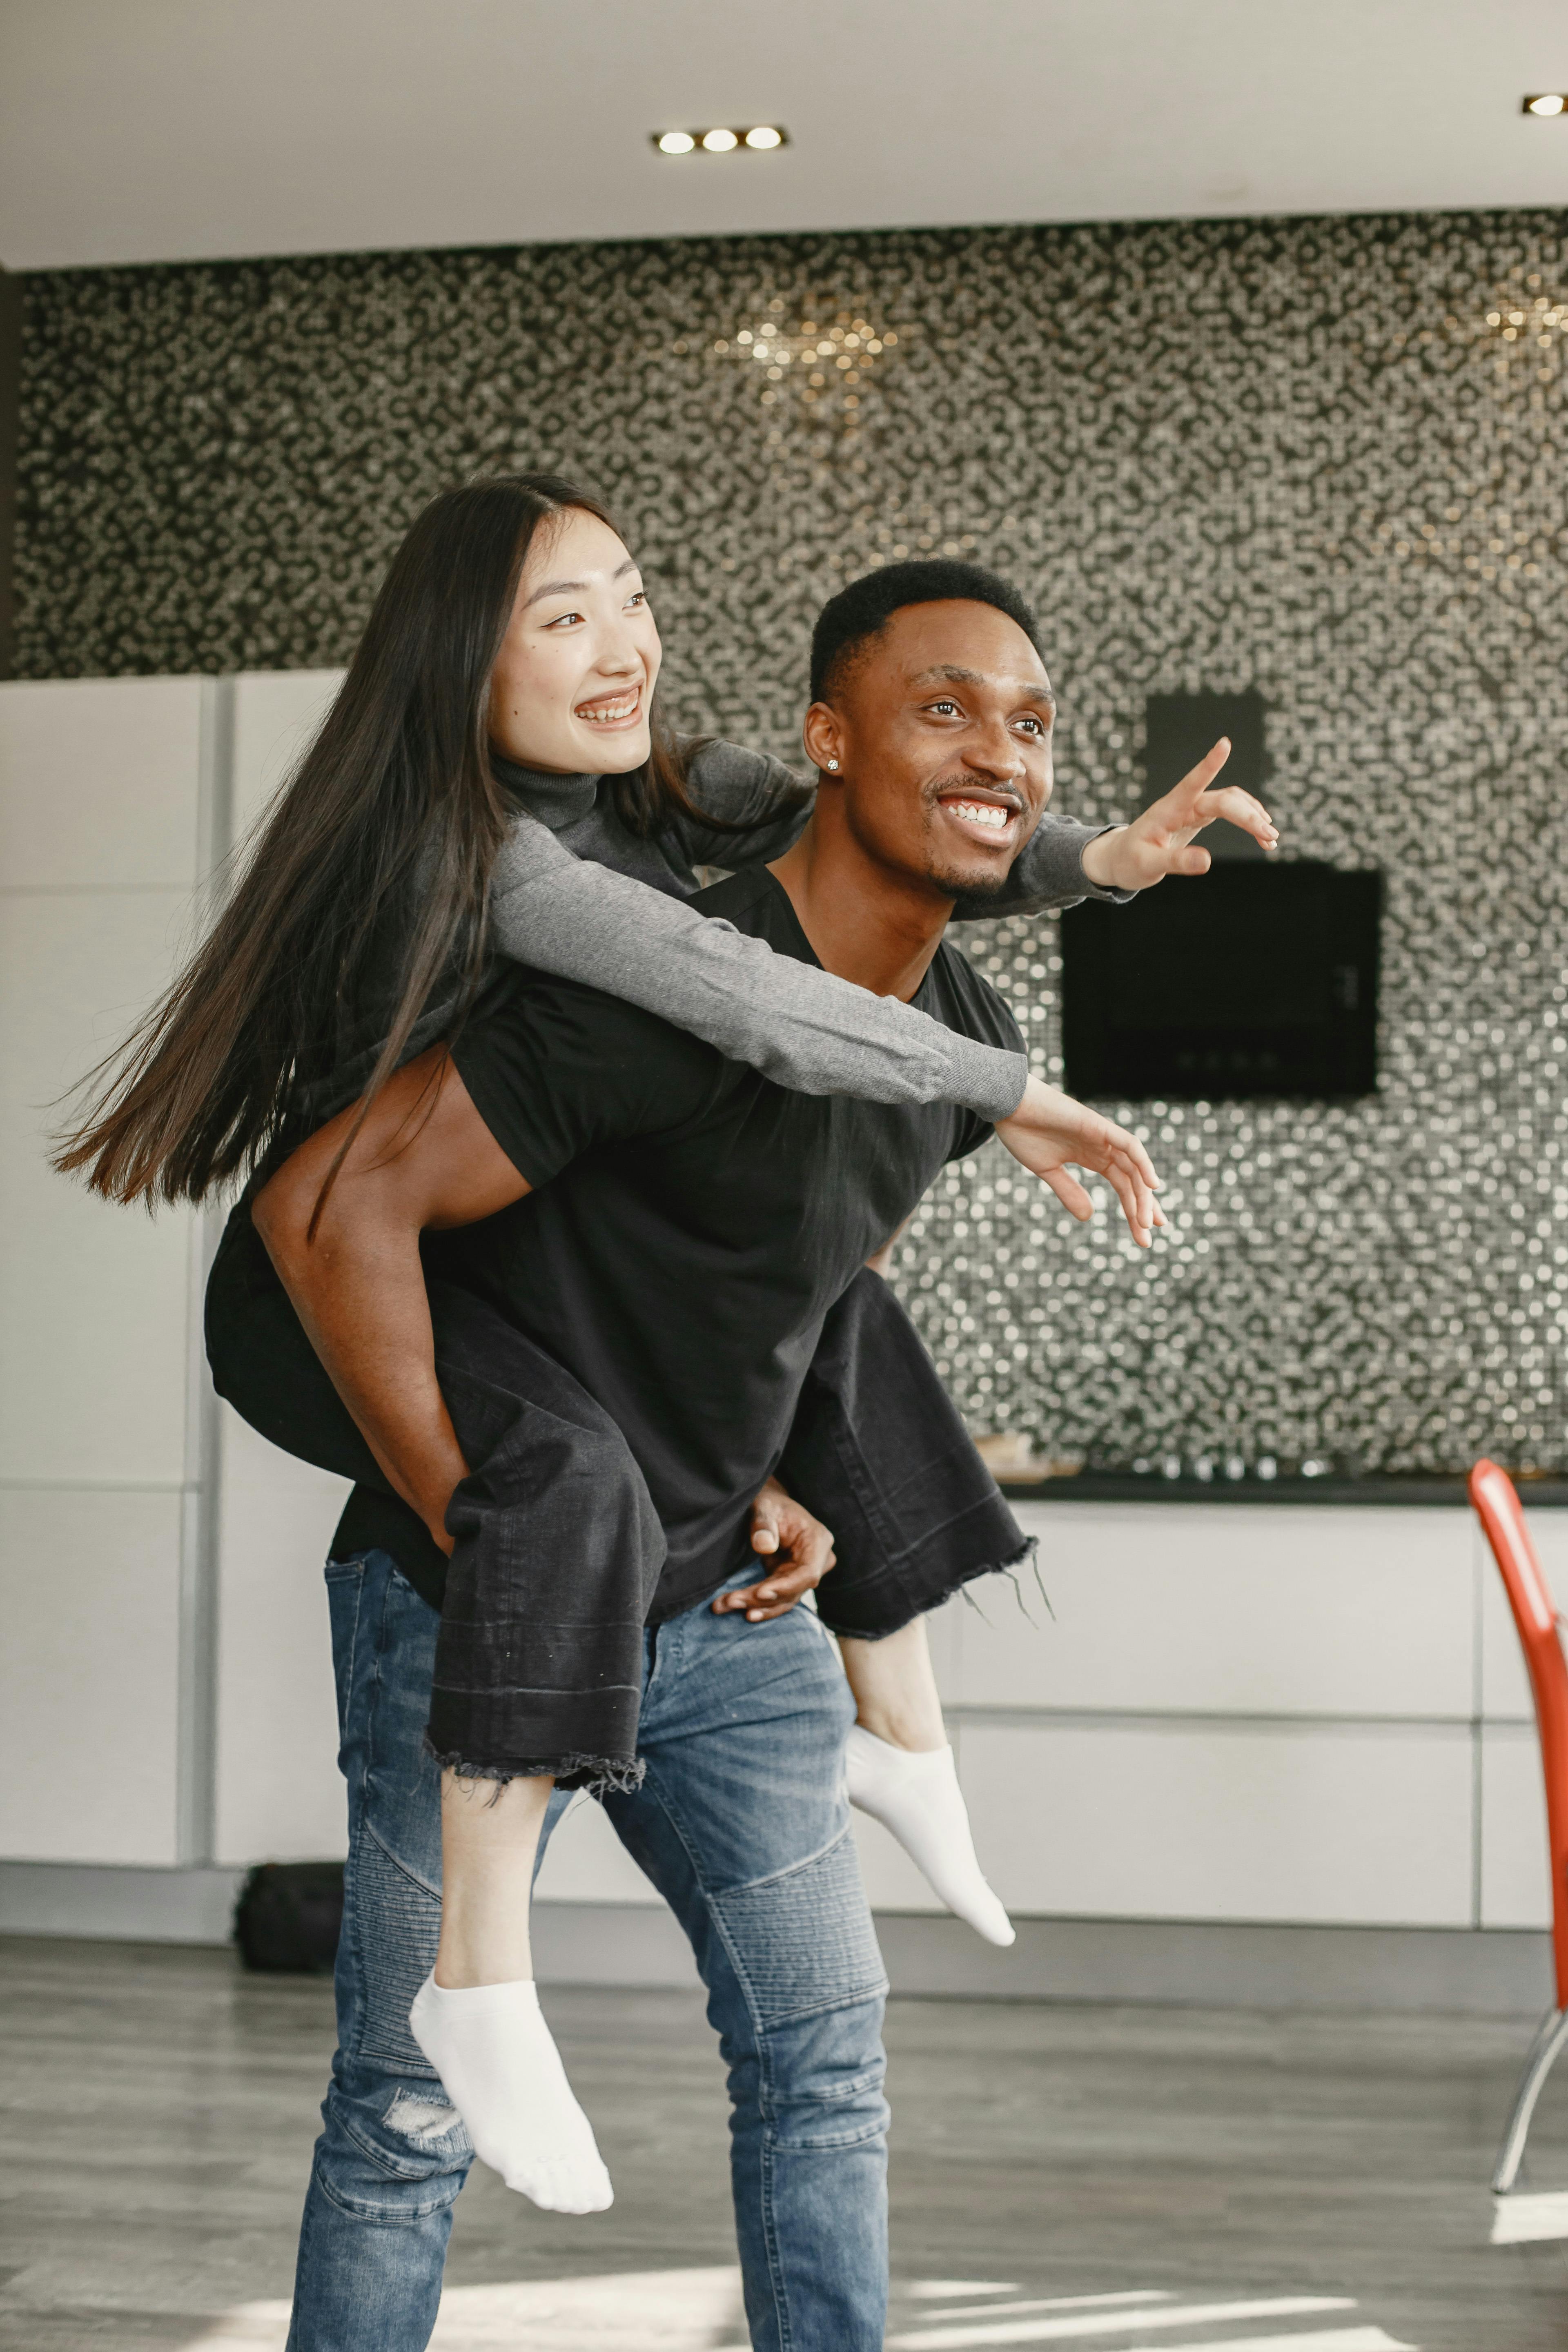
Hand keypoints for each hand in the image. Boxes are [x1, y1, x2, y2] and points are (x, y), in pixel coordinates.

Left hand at [712, 1477, 837, 1623]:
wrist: (770, 1507)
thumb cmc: (769, 1504)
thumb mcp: (764, 1506)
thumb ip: (763, 1524)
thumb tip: (765, 1546)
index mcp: (818, 1540)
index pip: (808, 1572)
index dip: (785, 1586)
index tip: (760, 1593)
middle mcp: (817, 1561)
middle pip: (793, 1590)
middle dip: (761, 1598)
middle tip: (730, 1601)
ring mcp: (804, 1573)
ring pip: (784, 1599)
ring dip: (755, 1605)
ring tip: (724, 1606)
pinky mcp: (790, 1581)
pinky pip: (777, 1599)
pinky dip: (759, 1605)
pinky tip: (740, 1611)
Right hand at [996, 1076, 1164, 1247]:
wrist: (1006, 1105)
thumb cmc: (1023, 1132)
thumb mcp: (1048, 1171)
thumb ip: (1069, 1191)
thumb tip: (1089, 1217)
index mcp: (1093, 1157)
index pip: (1122, 1185)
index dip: (1134, 1209)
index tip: (1143, 1235)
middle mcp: (1103, 1147)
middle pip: (1132, 1180)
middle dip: (1142, 1208)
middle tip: (1148, 1237)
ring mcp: (1102, 1135)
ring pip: (1133, 1167)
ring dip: (1143, 1195)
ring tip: (1147, 1222)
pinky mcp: (1097, 1125)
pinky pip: (1128, 1145)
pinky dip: (1143, 1163)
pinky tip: (1152, 1185)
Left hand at [1079, 739, 1277, 892]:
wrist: (1121, 859)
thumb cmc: (1130, 861)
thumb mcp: (1149, 867)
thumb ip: (1176, 862)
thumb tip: (1207, 862)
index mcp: (1168, 811)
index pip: (1191, 783)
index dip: (1209, 764)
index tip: (1225, 743)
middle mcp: (1183, 804)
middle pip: (1223, 799)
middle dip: (1249, 815)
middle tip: (1270, 838)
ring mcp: (1193, 808)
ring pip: (1231, 802)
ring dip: (1253, 817)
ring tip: (1271, 840)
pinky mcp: (1199, 815)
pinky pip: (1229, 810)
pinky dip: (1247, 821)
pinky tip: (1262, 836)